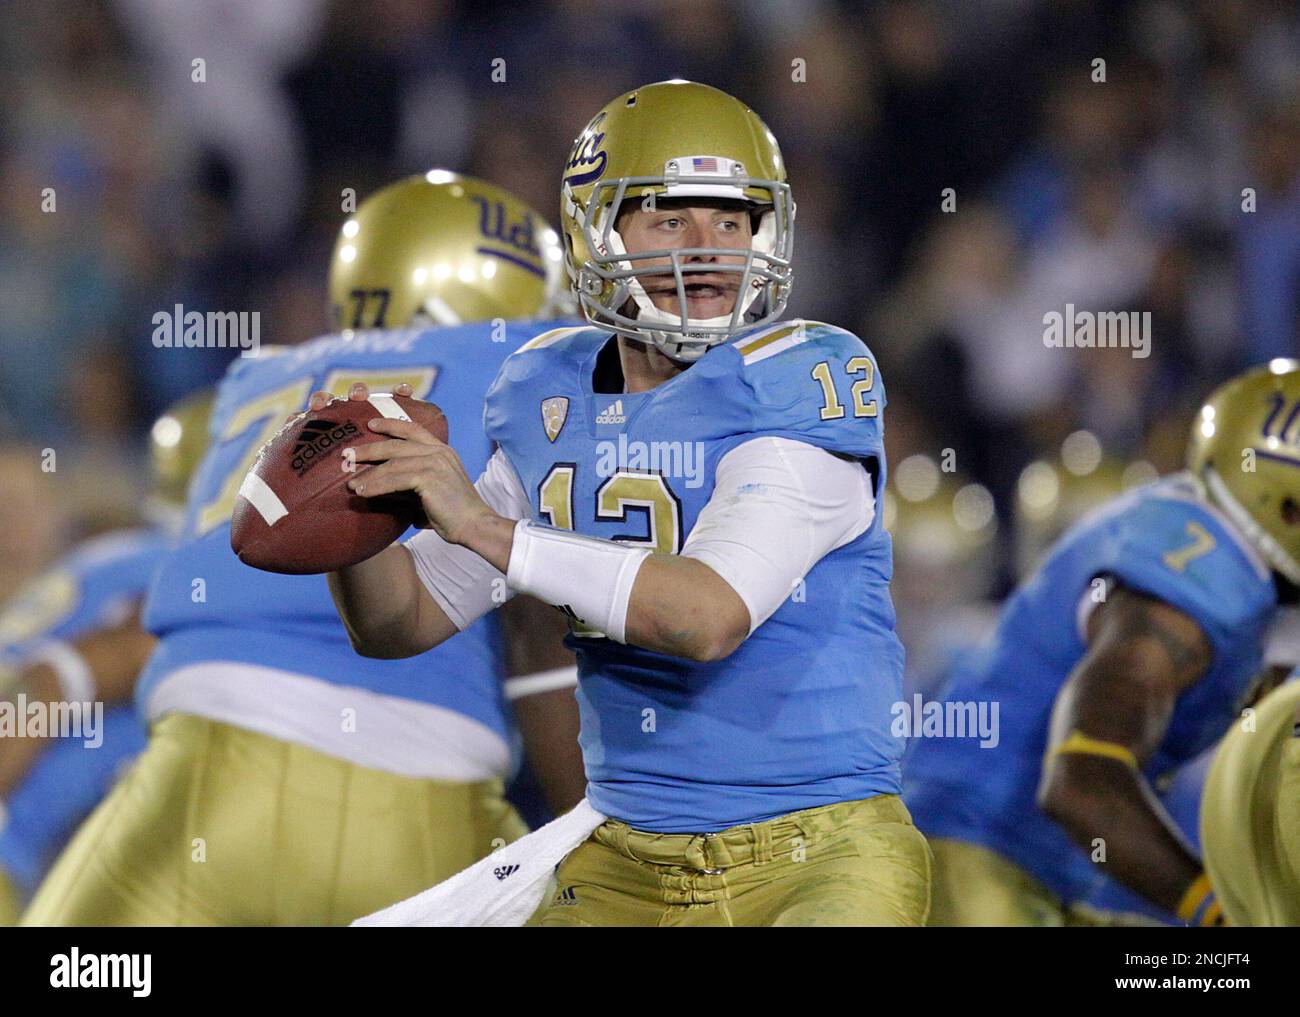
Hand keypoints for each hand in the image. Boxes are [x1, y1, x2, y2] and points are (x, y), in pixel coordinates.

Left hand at [330, 382, 501, 553]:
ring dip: (368, 472)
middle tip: (347, 454)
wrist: (474, 525)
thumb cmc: (451, 514)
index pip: (413, 429)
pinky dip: (375, 486)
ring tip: (350, 483)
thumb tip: (377, 487)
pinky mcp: (429, 477)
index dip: (390, 424)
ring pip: (392, 462)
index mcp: (442, 450)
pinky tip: (361, 493)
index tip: (370, 423)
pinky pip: (394, 479)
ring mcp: (435, 462)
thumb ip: (406, 485)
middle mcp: (439, 451)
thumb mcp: (427, 493)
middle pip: (396, 443)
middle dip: (369, 448)